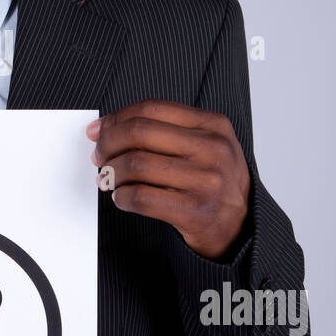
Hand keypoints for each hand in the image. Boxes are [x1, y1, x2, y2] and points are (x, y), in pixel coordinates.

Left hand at [86, 99, 250, 259]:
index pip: (151, 109)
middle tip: (99, 156)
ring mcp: (206, 180)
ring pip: (137, 164)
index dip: (116, 118)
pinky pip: (142, 198)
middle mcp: (212, 148)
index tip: (97, 130)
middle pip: (140, 133)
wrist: (238, 226)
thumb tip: (106, 127)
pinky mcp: (195, 211)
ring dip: (112, 172)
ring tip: (107, 180)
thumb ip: (164, 131)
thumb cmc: (212, 181)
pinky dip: (122, 197)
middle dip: (108, 144)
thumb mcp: (204, 145)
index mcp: (212, 124)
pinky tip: (121, 198)